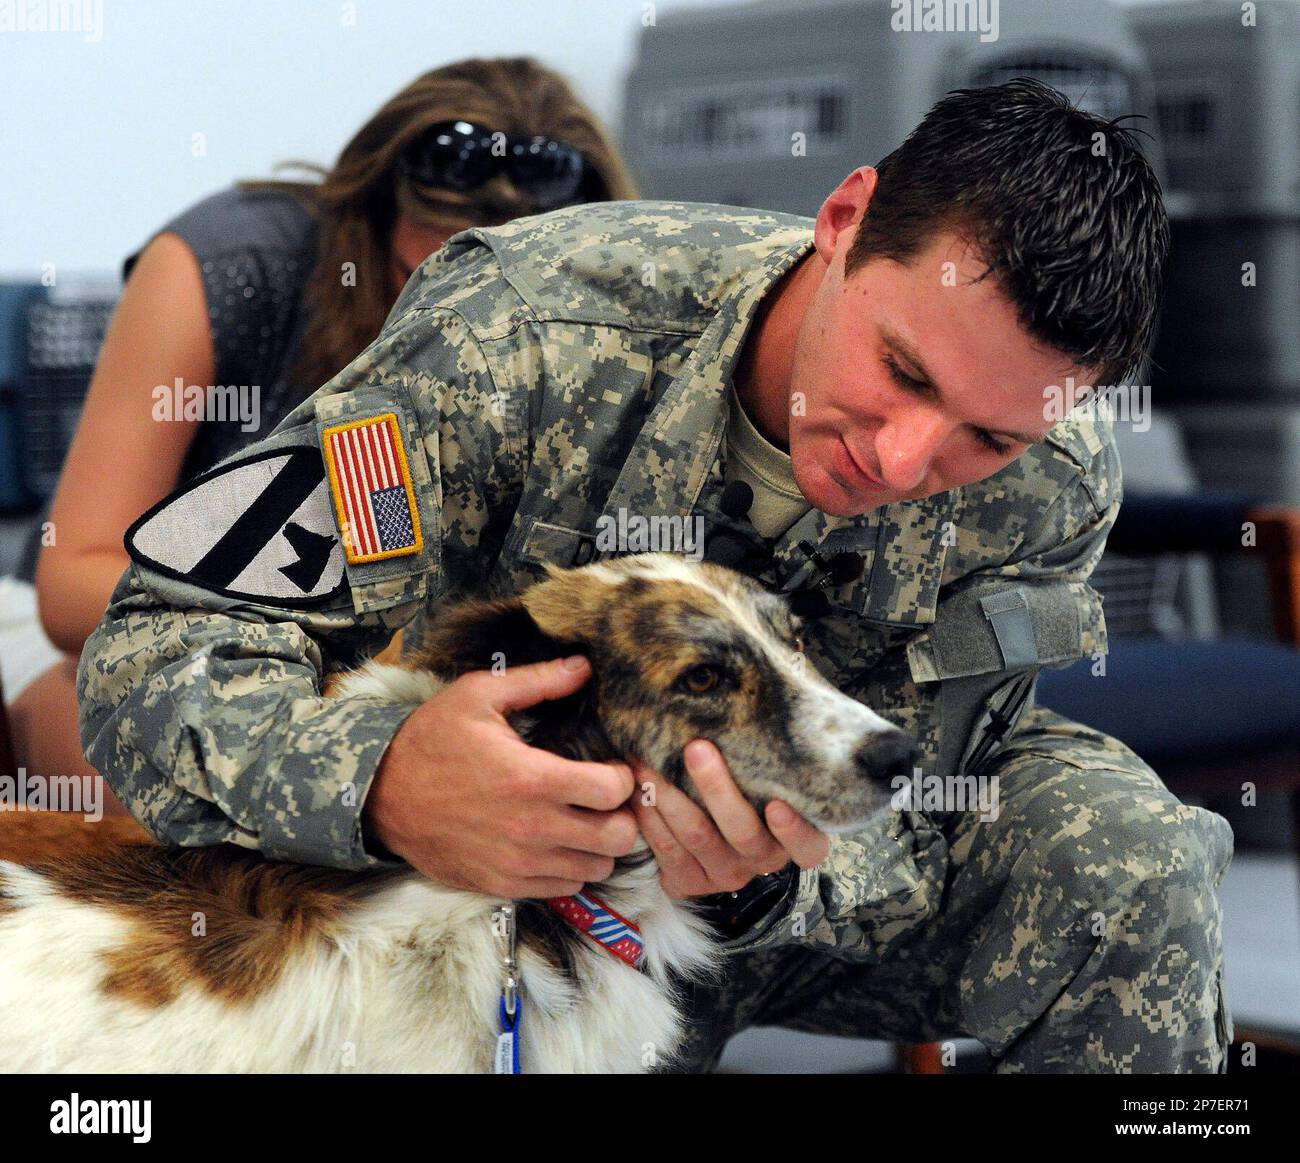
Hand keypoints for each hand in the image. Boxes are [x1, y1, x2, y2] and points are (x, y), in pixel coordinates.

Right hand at [364, 655, 639, 897]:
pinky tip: (556, 842)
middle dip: (622, 816)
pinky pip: (562, 888)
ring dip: (599, 845)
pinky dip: (570, 867)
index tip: (611, 769)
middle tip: (607, 800)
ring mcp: (518, 863)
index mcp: (532, 779)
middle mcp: (532, 829)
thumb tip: (585, 665)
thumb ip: (538, 681)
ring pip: (596, 868)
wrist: (379, 795)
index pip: (614, 792)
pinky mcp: (503, 886)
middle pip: (617, 838)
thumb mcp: (479, 695)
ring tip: (584, 821)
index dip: (622, 777)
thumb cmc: (431, 739)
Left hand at [630, 739, 829, 899]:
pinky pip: (668, 852)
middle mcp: (763, 861)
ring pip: (698, 837)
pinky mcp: (690, 883)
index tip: (777, 805)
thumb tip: (762, 694)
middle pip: (742, 831)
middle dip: (716, 788)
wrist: (713, 824)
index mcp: (796, 840)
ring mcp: (726, 875)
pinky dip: (651, 818)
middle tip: (696, 748)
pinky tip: (639, 790)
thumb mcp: (770, 771)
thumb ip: (774, 754)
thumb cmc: (749, 781)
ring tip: (650, 763)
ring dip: (671, 797)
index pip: (808, 847)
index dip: (794, 831)